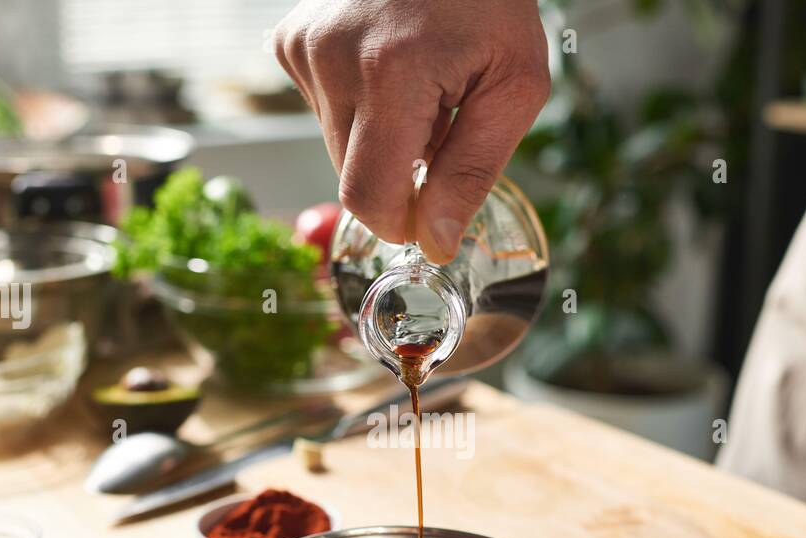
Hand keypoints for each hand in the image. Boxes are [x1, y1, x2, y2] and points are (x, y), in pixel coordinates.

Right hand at [275, 0, 549, 261]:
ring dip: (381, 144)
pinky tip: (390, 70)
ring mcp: (304, 45)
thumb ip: (473, 172)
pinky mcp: (290, 41)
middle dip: (400, 176)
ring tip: (419, 89)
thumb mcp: (515, 86)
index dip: (403, 222)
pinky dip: (360, 111)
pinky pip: (324, 114)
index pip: (369, 197)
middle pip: (352, 180)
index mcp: (392, 71)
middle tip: (443, 126)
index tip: (435, 212)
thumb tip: (434, 244)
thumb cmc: (491, 2)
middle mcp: (333, 55)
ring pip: (338, 152)